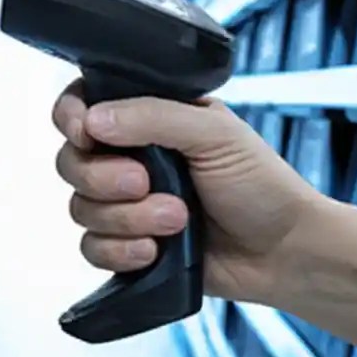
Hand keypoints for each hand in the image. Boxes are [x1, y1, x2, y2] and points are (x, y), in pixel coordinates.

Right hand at [51, 80, 321, 302]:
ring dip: (127, 218)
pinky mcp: (130, 246)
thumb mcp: (214, 133)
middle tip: (147, 182)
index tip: (86, 133)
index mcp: (149, 117)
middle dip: (104, 177)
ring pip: (81, 208)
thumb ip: (153, 117)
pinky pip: (92, 248)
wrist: (284, 251)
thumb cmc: (260, 183)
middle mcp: (131, 157)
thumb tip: (93, 119)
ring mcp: (128, 204)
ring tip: (177, 220)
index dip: (72, 118)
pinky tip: (155, 250)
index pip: (83, 105)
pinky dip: (121, 251)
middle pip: (72, 161)